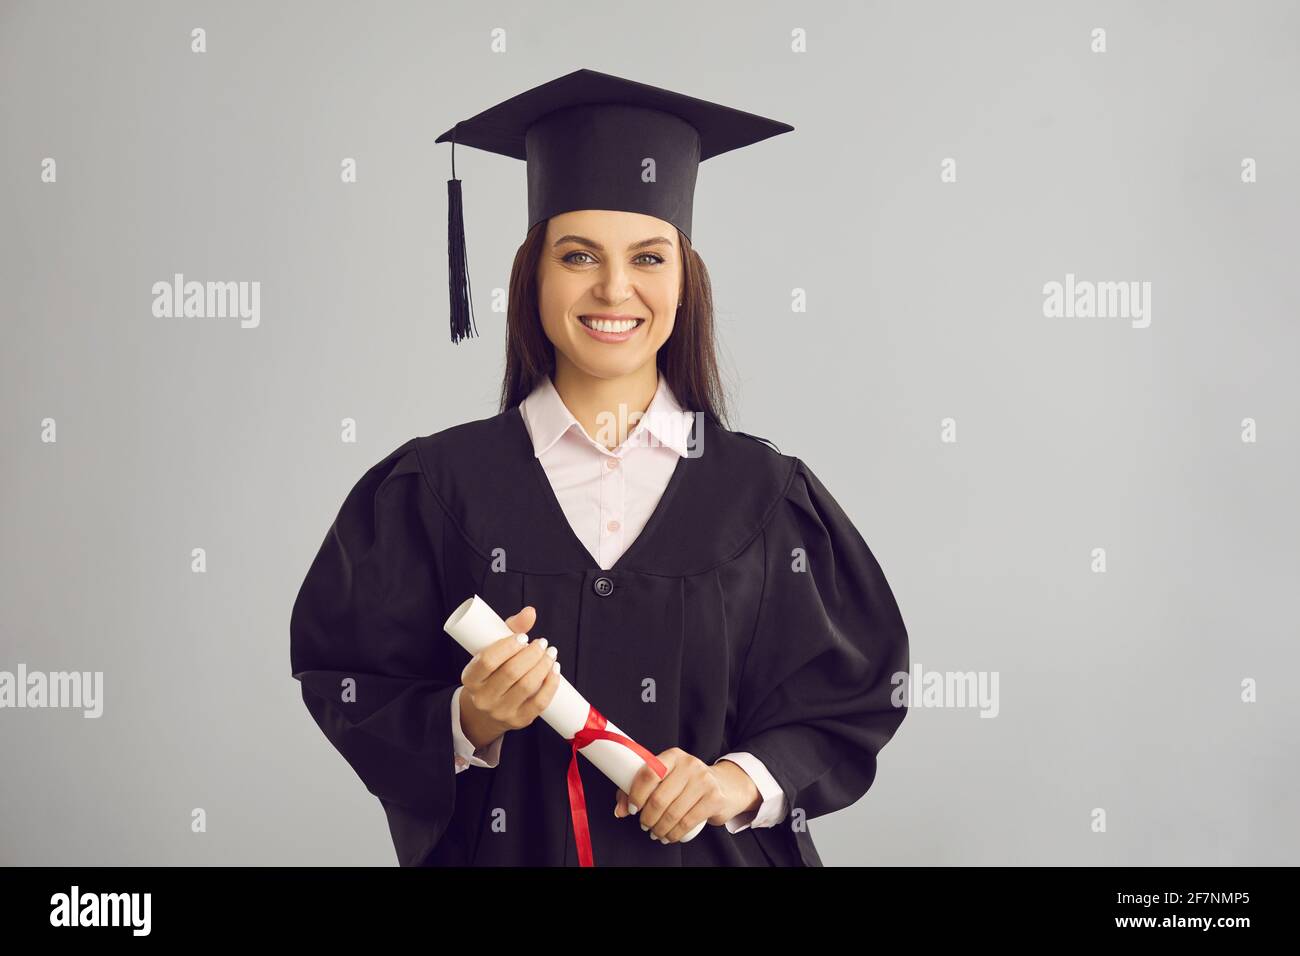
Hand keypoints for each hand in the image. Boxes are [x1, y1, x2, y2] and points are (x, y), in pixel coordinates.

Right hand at [458, 606, 561, 747]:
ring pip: (527, 687)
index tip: (524, 637)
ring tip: (551, 652)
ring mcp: (501, 712)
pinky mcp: (519, 720)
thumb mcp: (491, 652)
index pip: (487, 661)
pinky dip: (551, 684)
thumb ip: (510, 630)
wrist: (485, 711)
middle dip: (531, 654)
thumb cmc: (491, 673)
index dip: (508, 647)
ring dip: (543, 666)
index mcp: (470, 678)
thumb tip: (531, 611)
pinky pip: (539, 703)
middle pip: (511, 673)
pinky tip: (555, 670)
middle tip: (542, 642)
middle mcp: (483, 698)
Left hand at [613, 748, 759, 842]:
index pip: (649, 773)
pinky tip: (669, 836)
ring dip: (659, 829)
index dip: (636, 794)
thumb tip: (620, 811)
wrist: (723, 786)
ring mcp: (704, 780)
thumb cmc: (685, 783)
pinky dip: (674, 834)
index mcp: (672, 756)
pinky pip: (688, 822)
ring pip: (673, 813)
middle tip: (644, 825)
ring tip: (655, 833)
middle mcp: (689, 764)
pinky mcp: (714, 798)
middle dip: (647, 818)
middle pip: (659, 798)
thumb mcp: (664, 779)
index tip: (633, 809)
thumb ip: (637, 790)